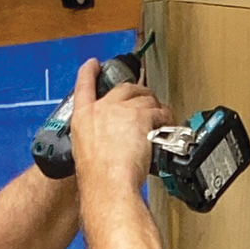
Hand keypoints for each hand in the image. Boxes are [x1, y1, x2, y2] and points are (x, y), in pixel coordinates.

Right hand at [69, 60, 170, 192]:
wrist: (108, 184)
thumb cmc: (98, 179)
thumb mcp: (86, 154)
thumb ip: (96, 140)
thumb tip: (108, 144)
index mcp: (82, 118)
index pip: (83, 86)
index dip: (89, 72)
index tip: (94, 64)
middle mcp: (100, 109)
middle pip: (123, 88)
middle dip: (137, 91)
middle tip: (145, 99)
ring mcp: (121, 110)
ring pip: (144, 97)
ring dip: (154, 105)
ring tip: (160, 116)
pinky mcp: (141, 116)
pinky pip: (159, 111)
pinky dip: (166, 117)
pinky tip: (167, 126)